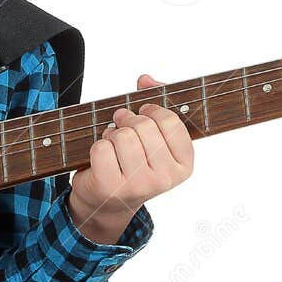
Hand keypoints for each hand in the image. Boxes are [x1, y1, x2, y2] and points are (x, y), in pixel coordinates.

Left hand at [66, 73, 194, 244]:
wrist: (107, 201)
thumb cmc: (132, 162)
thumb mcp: (152, 136)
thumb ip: (157, 102)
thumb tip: (145, 79)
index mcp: (183, 165)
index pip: (171, 122)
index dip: (153, 110)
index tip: (144, 110)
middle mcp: (165, 179)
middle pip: (144, 126)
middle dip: (128, 119)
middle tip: (122, 124)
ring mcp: (139, 186)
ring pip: (123, 136)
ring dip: (112, 133)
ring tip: (113, 142)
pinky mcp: (112, 188)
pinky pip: (102, 148)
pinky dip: (98, 146)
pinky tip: (103, 157)